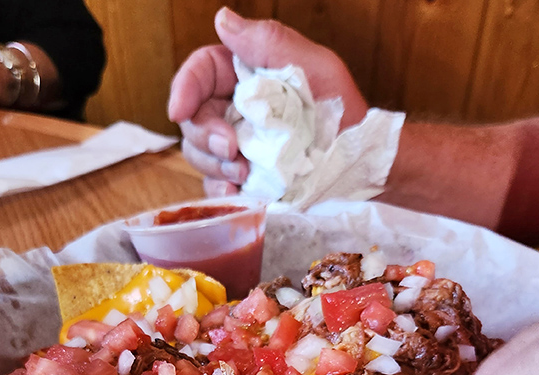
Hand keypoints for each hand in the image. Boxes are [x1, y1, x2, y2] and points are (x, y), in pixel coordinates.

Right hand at [168, 7, 367, 196]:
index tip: (180, 110)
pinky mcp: (244, 178)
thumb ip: (268, 42)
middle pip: (193, 118)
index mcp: (246, 75)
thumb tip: (222, 20)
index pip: (201, 73)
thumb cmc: (343, 109)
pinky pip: (216, 185)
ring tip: (244, 172)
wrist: (359, 161)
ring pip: (199, 153)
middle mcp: (235, 109)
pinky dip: (220, 190)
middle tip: (232, 149)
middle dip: (204, 135)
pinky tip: (237, 190)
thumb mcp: (313, 67)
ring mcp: (238, 146)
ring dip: (214, 165)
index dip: (184, 88)